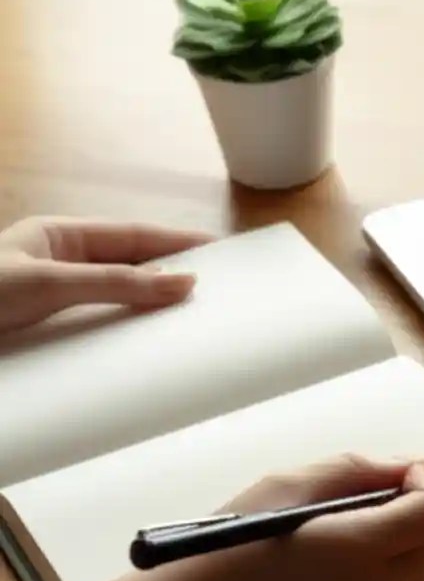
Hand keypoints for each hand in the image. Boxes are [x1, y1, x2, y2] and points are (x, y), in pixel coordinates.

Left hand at [0, 216, 213, 333]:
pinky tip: (146, 344)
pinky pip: (100, 327)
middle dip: (170, 274)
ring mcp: (54, 298)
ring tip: (190, 318)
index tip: (218, 249)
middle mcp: (59, 263)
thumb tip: (184, 282)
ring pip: (116, 297)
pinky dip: (126, 334)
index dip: (176, 241)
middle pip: (129, 265)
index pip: (131, 235)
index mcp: (58, 237)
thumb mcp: (48, 283)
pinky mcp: (50, 332)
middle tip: (215, 288)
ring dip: (149, 307)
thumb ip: (114, 283)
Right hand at [0, 455, 423, 580]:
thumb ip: (363, 467)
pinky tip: (355, 560)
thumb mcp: (293, 483)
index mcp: (361, 548)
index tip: (395, 476)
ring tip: (365, 528)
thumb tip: (416, 462)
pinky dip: (400, 573)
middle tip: (382, 496)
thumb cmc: (233, 541)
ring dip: (416, 543)